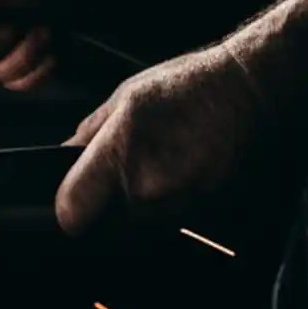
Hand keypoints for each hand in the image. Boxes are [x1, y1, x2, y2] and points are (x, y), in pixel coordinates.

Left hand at [55, 45, 261, 233]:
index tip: (69, 205)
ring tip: (152, 166)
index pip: (73, 208)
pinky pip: (167, 217)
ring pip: (137, 222)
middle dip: (105, 201)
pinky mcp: (201, 207)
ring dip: (135, 204)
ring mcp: (177, 200)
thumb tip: (65, 156)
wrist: (242, 90)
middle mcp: (147, 184)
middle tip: (120, 171)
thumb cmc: (182, 86)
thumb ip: (87, 134)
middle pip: (106, 219)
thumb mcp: (121, 98)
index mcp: (118, 152)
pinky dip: (164, 203)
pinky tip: (172, 171)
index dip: (67, 209)